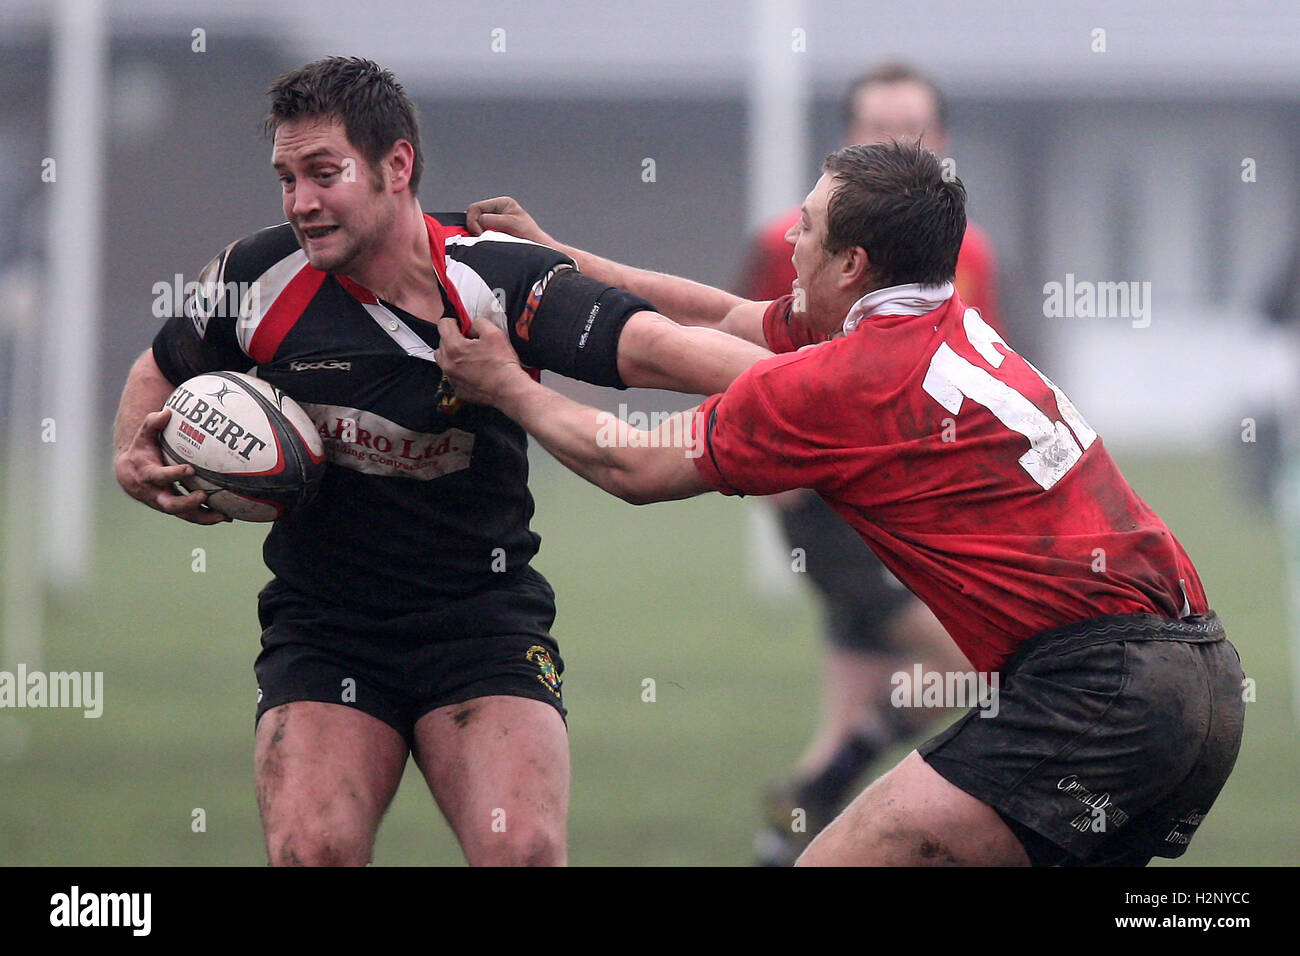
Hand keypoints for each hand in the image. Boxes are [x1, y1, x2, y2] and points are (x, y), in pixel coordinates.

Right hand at [113, 409, 230, 523]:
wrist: (130, 476)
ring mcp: (165, 504)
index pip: (159, 477)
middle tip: (204, 495)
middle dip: (187, 503)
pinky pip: (191, 517)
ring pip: (183, 515)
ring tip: (224, 516)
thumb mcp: (143, 436)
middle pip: (169, 504)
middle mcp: (155, 494)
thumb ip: (152, 423)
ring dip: (203, 517)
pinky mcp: (175, 510)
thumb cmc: (141, 452)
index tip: (190, 469)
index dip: (174, 474)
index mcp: (147, 475)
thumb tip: (166, 412)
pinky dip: (208, 518)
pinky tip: (228, 516)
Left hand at [434, 315, 528, 406]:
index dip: (454, 321)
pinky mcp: (458, 389)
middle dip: (453, 338)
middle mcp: (448, 363)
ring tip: (469, 356)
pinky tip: (474, 370)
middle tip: (470, 341)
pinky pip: (453, 375)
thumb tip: (472, 326)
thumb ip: (479, 322)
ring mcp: (452, 378)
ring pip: (443, 360)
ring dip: (452, 355)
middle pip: (441, 342)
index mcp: (454, 347)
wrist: (508, 389)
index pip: (443, 325)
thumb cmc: (502, 363)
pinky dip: (460, 371)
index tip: (462, 325)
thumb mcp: (494, 333)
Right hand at [466, 196, 555, 245]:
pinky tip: (492, 243)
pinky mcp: (494, 234)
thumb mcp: (510, 223)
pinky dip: (483, 240)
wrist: (539, 251)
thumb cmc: (531, 236)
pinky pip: (481, 235)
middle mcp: (497, 211)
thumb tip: (478, 222)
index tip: (480, 233)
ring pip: (476, 227)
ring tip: (492, 240)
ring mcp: (495, 223)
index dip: (474, 221)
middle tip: (484, 238)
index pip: (476, 207)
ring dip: (481, 235)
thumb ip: (492, 220)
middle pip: (474, 217)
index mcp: (502, 203)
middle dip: (476, 228)